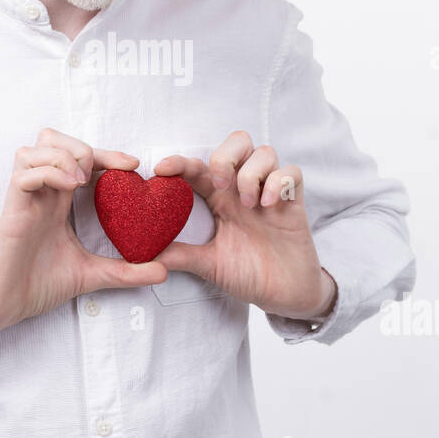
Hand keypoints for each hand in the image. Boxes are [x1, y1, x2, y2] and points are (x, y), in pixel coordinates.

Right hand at [0, 127, 167, 334]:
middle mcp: (40, 193)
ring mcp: (23, 199)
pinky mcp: (11, 211)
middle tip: (107, 171)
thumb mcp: (92, 275)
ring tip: (83, 181)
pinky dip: (49, 172)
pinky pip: (24, 173)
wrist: (3, 308)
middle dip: (82, 146)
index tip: (134, 166)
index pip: (79, 159)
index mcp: (56, 201)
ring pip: (34, 148)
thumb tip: (164, 271)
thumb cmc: (36, 285)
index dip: (106, 155)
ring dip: (64, 155)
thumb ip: (125, 271)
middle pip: (50, 139)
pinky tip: (69, 188)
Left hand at [152, 130, 333, 321]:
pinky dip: (278, 182)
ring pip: (265, 152)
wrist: (284, 295)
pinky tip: (268, 205)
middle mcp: (244, 190)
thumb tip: (144, 256)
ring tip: (246, 203)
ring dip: (251, 172)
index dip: (180, 161)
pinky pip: (292, 173)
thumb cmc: (248, 275)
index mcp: (220, 200)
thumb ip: (180, 256)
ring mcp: (271, 194)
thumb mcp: (209, 265)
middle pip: (238, 142)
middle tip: (218, 184)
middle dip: (224, 156)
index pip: (199, 167)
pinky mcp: (294, 204)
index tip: (162, 170)